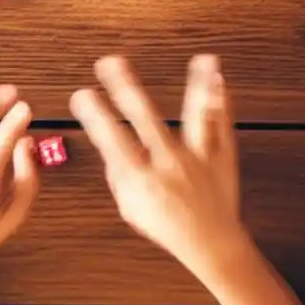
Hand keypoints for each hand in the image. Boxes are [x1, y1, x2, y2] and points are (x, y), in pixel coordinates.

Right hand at [71, 55, 238, 270]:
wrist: (212, 243)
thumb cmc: (169, 227)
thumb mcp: (132, 209)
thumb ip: (120, 176)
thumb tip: (111, 149)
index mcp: (143, 180)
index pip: (111, 141)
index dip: (94, 116)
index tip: (82, 95)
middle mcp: (170, 165)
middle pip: (145, 119)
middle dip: (125, 88)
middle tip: (111, 62)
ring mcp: (198, 159)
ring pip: (197, 118)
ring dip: (197, 87)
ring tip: (202, 61)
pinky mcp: (221, 156)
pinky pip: (222, 125)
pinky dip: (221, 101)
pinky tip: (220, 80)